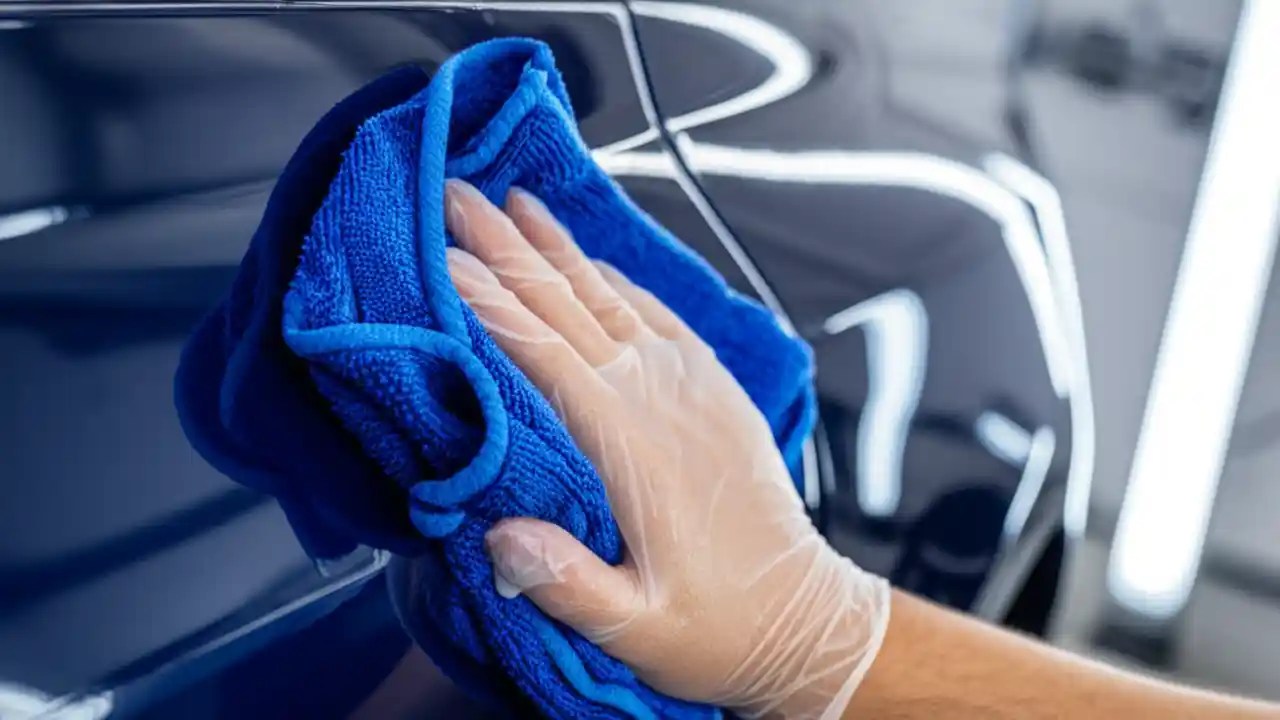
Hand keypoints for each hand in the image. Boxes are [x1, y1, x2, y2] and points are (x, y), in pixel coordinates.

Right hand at [443, 180, 889, 718]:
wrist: (802, 618)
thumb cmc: (713, 627)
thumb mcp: (634, 629)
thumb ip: (566, 582)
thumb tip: (497, 535)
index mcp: (630, 442)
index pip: (541, 351)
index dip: (487, 301)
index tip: (440, 257)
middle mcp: (660, 395)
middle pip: (566, 303)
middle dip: (505, 246)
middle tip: (456, 195)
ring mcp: (692, 384)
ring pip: (609, 296)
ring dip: (555, 247)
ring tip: (513, 202)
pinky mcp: (713, 387)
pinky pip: (657, 314)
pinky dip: (616, 279)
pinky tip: (589, 259)